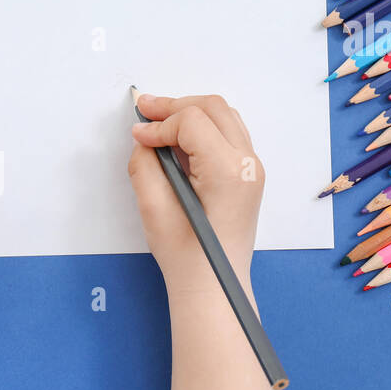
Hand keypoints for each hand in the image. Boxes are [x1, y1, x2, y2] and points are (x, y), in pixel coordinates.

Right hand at [127, 94, 263, 284]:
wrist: (214, 284)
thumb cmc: (186, 255)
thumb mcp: (153, 207)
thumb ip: (145, 164)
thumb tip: (145, 139)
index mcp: (228, 171)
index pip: (191, 122)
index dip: (159, 123)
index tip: (137, 135)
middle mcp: (248, 164)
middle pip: (212, 108)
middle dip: (175, 105)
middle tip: (144, 108)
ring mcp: (253, 168)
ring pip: (223, 116)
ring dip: (190, 113)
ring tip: (159, 120)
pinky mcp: (248, 175)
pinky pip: (228, 134)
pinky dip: (202, 127)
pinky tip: (178, 138)